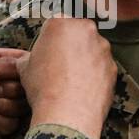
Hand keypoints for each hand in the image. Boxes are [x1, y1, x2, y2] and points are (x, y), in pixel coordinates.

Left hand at [0, 47, 28, 138]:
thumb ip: (7, 63)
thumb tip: (31, 62)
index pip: (23, 59)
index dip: (26, 68)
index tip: (18, 74)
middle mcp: (0, 79)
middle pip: (26, 85)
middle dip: (7, 90)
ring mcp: (2, 101)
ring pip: (22, 105)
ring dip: (1, 106)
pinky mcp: (2, 122)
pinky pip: (14, 122)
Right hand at [20, 16, 115, 138]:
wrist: (67, 114)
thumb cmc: (44, 88)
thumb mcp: (24, 68)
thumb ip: (29, 57)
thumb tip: (27, 61)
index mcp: (61, 23)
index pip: (55, 23)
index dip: (50, 39)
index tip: (47, 51)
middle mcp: (85, 30)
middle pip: (77, 33)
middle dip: (70, 45)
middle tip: (59, 65)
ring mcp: (102, 48)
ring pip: (92, 48)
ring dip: (84, 59)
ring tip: (71, 79)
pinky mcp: (113, 67)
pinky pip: (102, 66)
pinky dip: (95, 74)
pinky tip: (83, 88)